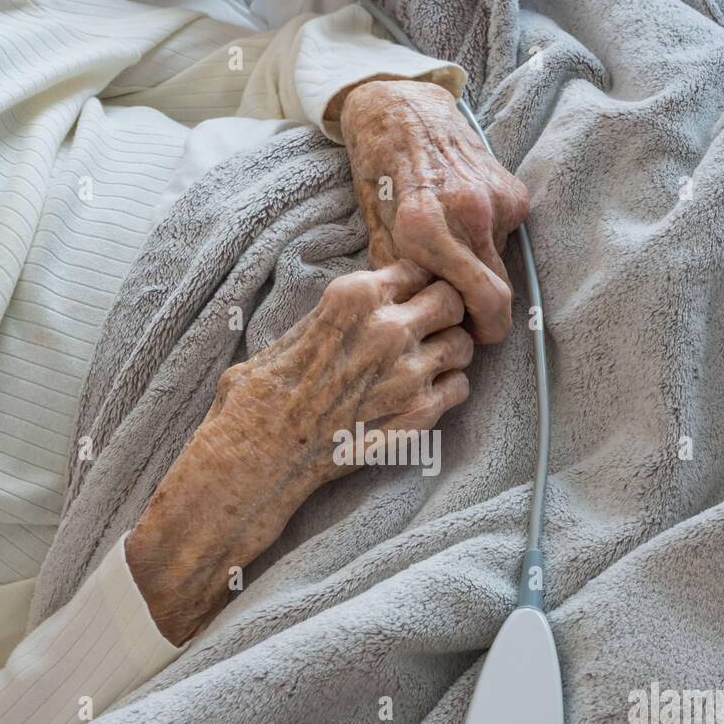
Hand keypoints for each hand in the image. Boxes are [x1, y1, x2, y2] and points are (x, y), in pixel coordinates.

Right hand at [126, 261, 471, 644]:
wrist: (259, 456)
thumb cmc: (263, 394)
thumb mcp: (294, 330)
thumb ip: (341, 313)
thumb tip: (368, 304)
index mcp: (354, 296)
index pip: (419, 266)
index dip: (417, 282)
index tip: (411, 296)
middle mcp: (388, 328)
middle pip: (452, 299)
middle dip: (444, 311)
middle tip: (429, 328)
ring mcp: (408, 373)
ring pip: (464, 344)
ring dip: (450, 351)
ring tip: (427, 363)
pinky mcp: (418, 415)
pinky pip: (460, 388)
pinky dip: (448, 389)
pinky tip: (423, 394)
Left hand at [341, 79, 530, 343]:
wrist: (403, 112)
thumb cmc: (380, 174)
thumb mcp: (375, 230)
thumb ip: (402, 277)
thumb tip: (428, 317)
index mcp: (426, 228)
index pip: (483, 301)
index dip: (480, 330)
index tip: (466, 335)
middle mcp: (468, 213)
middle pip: (501, 295)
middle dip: (486, 314)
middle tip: (465, 316)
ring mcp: (496, 200)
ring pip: (501, 266)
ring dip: (481, 271)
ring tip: (452, 249)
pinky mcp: (513, 193)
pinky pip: (506, 238)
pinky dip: (488, 242)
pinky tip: (464, 221)